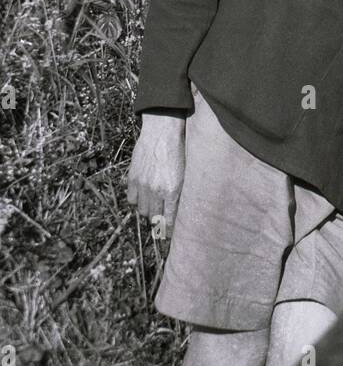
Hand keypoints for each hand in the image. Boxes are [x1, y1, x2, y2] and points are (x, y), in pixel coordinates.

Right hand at [126, 114, 186, 236]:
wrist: (162, 131)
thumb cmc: (180, 149)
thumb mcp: (186, 172)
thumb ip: (182, 191)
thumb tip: (180, 209)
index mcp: (173, 191)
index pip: (170, 219)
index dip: (170, 229)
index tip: (170, 234)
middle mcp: (156, 191)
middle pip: (155, 217)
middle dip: (159, 222)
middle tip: (162, 222)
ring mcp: (143, 185)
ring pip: (143, 210)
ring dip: (148, 212)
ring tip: (154, 209)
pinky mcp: (133, 178)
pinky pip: (132, 199)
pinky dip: (137, 201)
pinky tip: (143, 197)